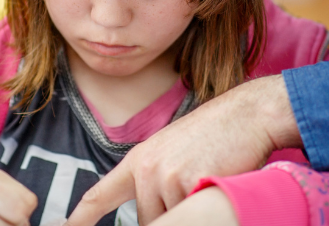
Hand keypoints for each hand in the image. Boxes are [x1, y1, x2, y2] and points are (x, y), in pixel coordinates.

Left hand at [65, 75, 299, 225]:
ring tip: (208, 178)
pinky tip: (217, 181)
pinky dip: (206, 207)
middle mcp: (147, 169)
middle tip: (192, 186)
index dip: (80, 218)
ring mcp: (167, 177)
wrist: (248, 114)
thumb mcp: (173, 150)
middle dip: (169, 215)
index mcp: (139, 160)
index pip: (100, 195)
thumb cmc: (215, 134)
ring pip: (172, 220)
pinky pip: (193, 215)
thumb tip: (147, 215)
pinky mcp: (191, 184)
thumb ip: (154, 178)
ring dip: (190, 211)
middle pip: (148, 221)